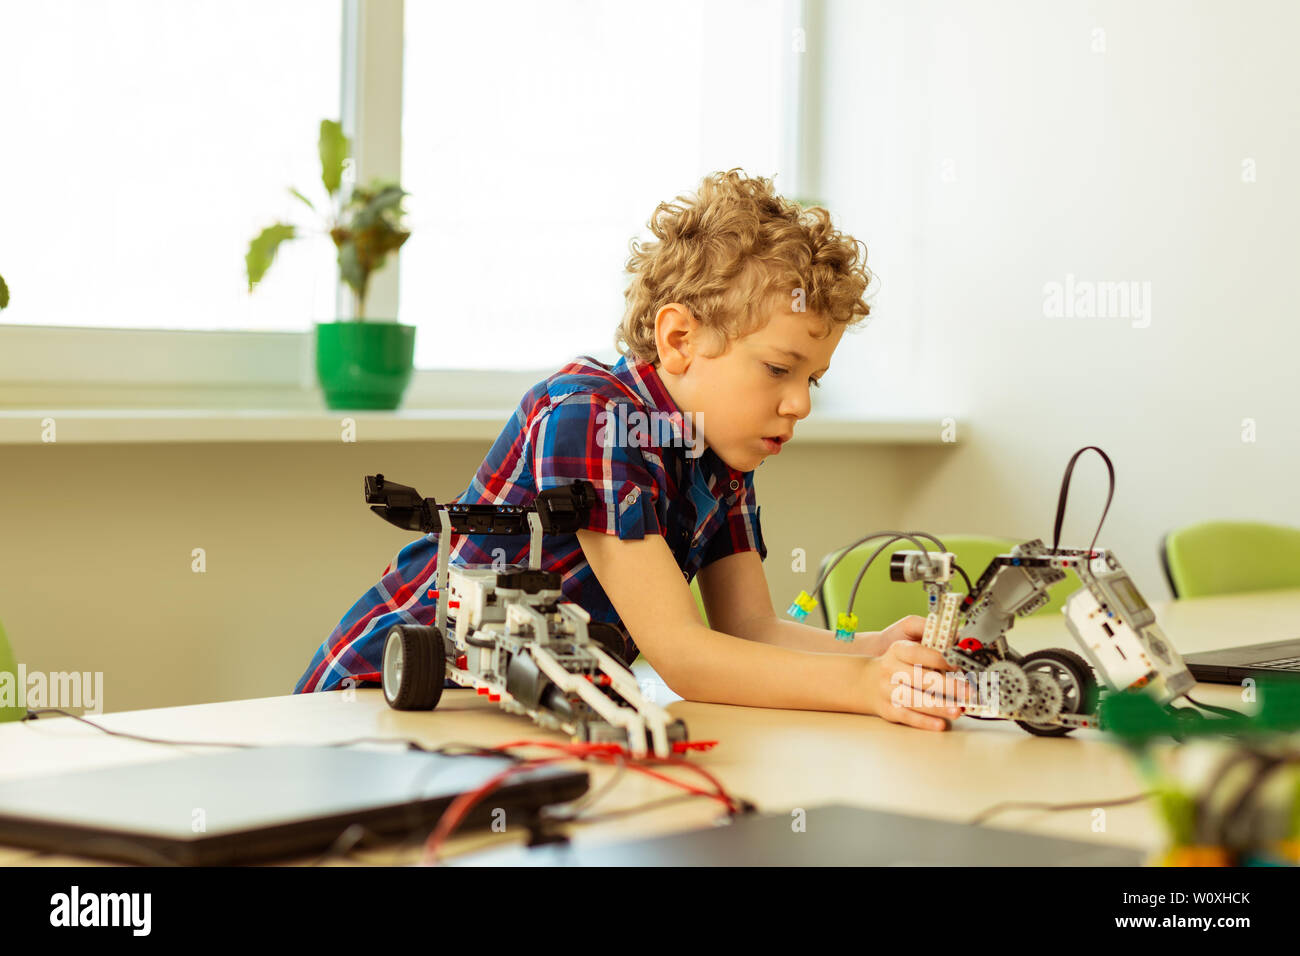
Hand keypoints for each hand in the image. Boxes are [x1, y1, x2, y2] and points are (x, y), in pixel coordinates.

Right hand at [857, 618, 972, 730]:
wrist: (866, 681)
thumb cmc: (897, 665)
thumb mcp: (909, 649)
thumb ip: (932, 649)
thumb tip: (962, 654)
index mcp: (898, 650)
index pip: (919, 653)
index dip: (941, 660)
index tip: (960, 666)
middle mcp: (890, 669)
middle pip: (920, 678)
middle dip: (948, 686)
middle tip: (968, 692)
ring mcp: (887, 690)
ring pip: (914, 700)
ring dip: (939, 706)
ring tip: (958, 711)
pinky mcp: (887, 709)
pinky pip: (907, 716)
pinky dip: (925, 722)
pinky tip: (941, 724)